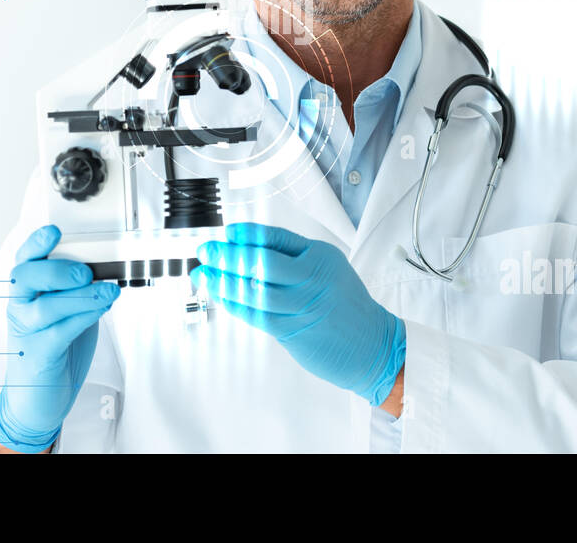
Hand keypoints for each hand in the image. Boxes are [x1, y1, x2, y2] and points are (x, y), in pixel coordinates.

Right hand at [0, 225, 119, 452]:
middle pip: (26, 277)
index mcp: (26, 291)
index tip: (53, 232)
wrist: (38, 398)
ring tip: (107, 292)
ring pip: (46, 306)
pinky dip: (82, 317)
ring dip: (81, 296)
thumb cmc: (54, 347)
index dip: (36, 243)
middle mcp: (20, 307)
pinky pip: (59, 332)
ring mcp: (25, 332)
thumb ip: (77, 289)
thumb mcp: (68, 309)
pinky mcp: (38, 355)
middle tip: (86, 273)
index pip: (24, 260)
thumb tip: (106, 268)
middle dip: (58, 270)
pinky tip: (100, 310)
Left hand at [191, 222, 404, 405]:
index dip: (248, 234)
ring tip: (204, 273)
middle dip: (228, 255)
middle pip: (262, 262)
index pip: (277, 239)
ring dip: (223, 281)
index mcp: (320, 257)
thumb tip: (252, 249)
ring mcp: (301, 305)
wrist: (373, 344)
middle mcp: (310, 279)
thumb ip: (295, 257)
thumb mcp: (330, 267)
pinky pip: (256, 314)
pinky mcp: (292, 330)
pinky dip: (235, 304)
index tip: (228, 232)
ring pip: (254, 290)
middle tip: (207, 250)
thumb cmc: (348, 306)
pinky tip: (221, 296)